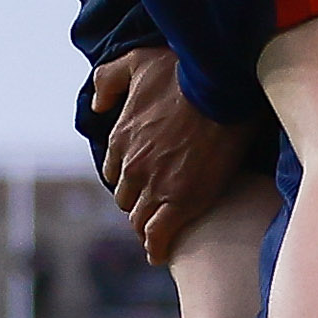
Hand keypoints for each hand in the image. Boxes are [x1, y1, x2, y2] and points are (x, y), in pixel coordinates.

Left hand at [89, 50, 245, 262]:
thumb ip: (107, 81)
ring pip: (140, 219)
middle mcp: (132, 167)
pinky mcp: (181, 201)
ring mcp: (155, 186)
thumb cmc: (182, 69)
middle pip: (128, 198)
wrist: (220, 84)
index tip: (143, 181)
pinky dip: (157, 247)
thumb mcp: (135, 62)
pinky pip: (159, 235)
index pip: (116, 172)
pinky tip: (159, 255)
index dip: (129, 178)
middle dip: (139, 202)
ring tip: (158, 232)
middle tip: (156, 205)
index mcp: (121, 139)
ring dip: (147, 226)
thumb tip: (96, 106)